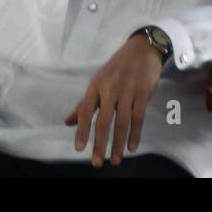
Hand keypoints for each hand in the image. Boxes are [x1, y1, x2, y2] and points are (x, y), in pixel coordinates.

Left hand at [64, 34, 162, 166]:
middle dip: (100, 144)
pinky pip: (139, 117)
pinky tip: (132, 147)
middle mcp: (110, 87)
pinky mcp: (143, 92)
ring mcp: (128, 89)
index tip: (79, 148)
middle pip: (104, 121)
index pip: (85, 111)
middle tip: (97, 162)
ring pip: (122, 122)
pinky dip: (135, 134)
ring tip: (116, 160)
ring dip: (119, 144)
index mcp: (96, 84)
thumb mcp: (98, 80)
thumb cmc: (118, 67)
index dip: (81, 130)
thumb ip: (85, 103)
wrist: (143, 48)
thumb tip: (68, 122)